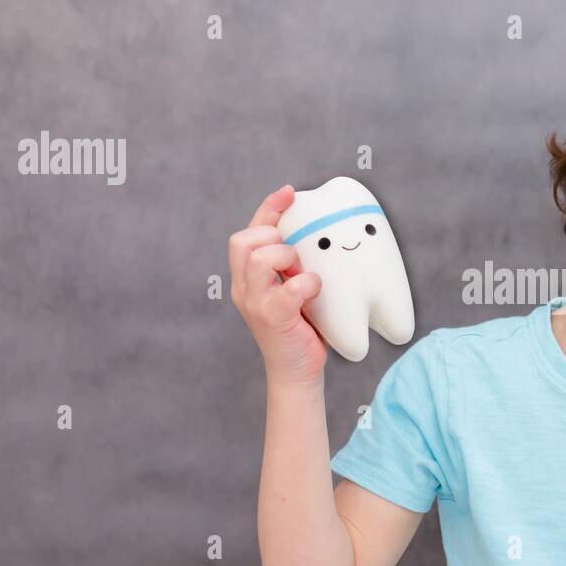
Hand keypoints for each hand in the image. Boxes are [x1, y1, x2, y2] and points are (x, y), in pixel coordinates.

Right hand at [229, 184, 327, 385]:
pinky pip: (288, 289)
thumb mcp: (293, 291)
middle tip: (295, 255)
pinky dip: (306, 283)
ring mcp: (255, 304)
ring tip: (303, 273)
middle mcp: (244, 288)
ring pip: (259, 258)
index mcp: (247, 279)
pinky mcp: (272, 319)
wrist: (297, 372)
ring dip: (288, 257)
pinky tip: (315, 290)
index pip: (247, 233)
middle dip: (272, 237)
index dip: (267, 209)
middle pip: (243, 241)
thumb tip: (322, 236)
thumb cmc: (301, 329)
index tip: (289, 193)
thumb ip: (294, 268)